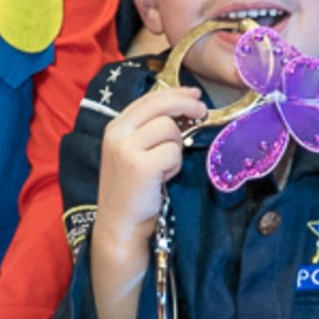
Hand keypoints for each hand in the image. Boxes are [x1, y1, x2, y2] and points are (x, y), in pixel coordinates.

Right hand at [95, 85, 205, 248]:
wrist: (120, 224)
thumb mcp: (132, 152)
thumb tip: (182, 107)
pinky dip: (174, 165)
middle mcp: (117, 133)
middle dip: (187, 105)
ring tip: (165, 167)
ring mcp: (126, 149)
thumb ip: (148, 130)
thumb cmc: (132, 189)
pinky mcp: (140, 166)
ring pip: (170, 129)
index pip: (149, 98)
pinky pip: (173, 152)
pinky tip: (164, 177)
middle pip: (161, 105)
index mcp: (115, 127)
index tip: (194, 94)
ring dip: (176, 148)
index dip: (175, 93)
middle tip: (202, 112)